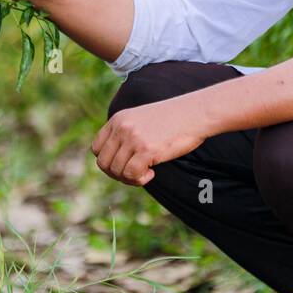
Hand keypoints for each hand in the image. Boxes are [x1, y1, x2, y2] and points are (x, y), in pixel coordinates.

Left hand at [92, 98, 209, 185]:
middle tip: (135, 173)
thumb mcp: (141, 119)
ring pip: (117, 171)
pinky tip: (152, 173)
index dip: (108, 161)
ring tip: (146, 173)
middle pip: (103, 163)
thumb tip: (116, 163)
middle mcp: (122, 128)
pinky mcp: (146, 150)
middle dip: (117, 174)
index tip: (124, 164)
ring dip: (130, 178)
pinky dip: (140, 180)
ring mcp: (133, 138)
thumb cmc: (173, 119)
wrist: (195, 113)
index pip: (96, 148)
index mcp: (118, 119)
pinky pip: (132, 174)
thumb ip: (126, 134)